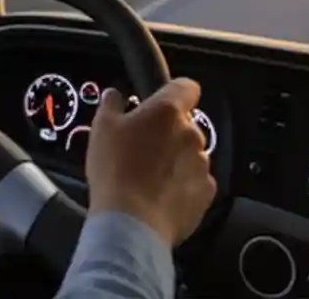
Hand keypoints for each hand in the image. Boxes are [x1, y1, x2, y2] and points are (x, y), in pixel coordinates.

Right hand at [84, 79, 215, 246]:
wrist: (130, 221)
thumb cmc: (114, 170)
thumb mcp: (101, 128)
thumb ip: (111, 104)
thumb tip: (114, 95)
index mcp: (167, 111)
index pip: (186, 87)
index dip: (175, 91)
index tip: (162, 101)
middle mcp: (191, 133)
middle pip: (185, 124)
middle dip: (169, 132)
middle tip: (144, 147)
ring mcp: (201, 163)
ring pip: (191, 153)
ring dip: (177, 158)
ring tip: (150, 175)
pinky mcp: (206, 191)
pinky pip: (196, 180)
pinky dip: (183, 184)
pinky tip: (161, 194)